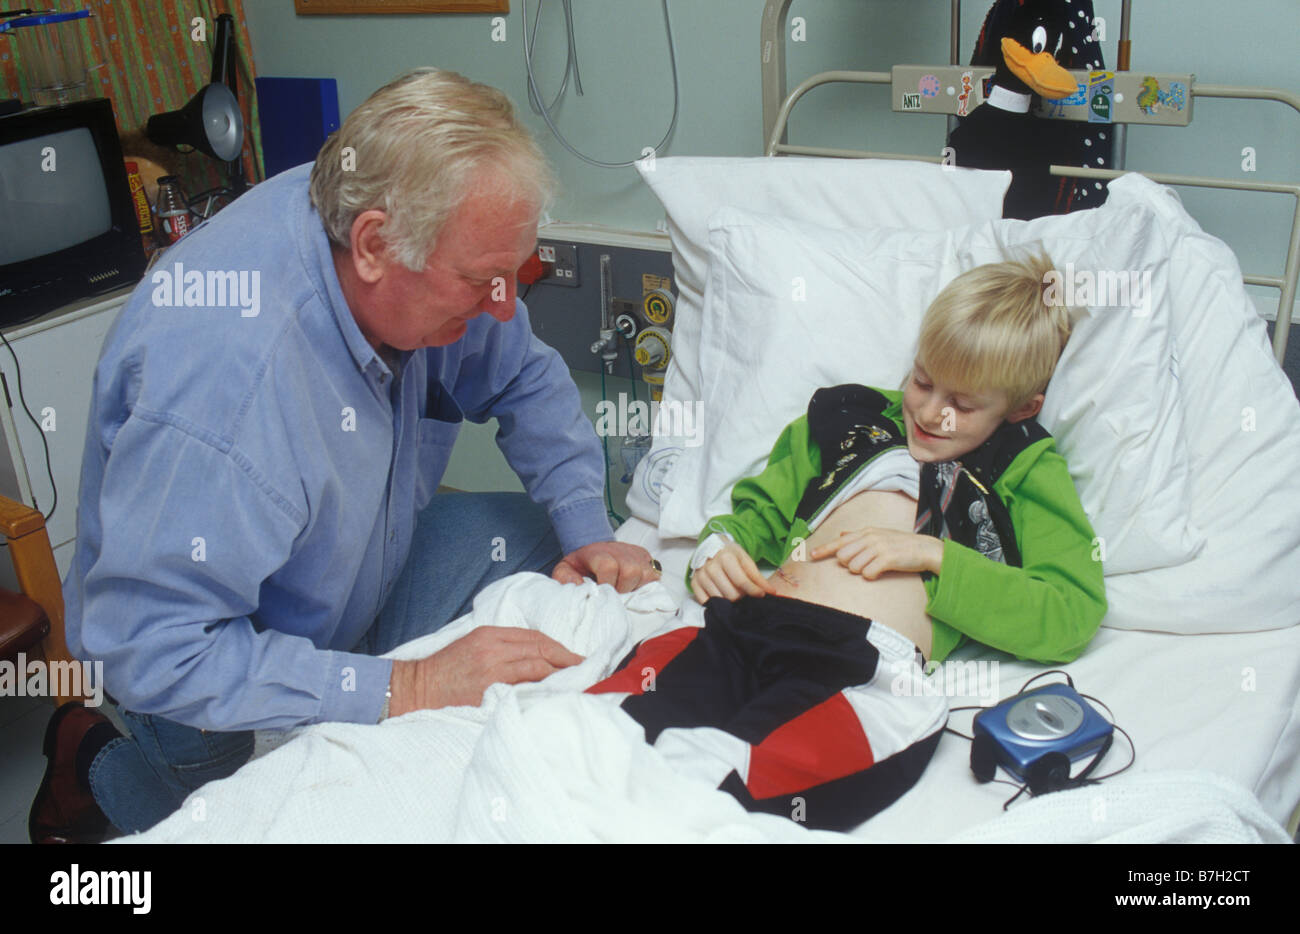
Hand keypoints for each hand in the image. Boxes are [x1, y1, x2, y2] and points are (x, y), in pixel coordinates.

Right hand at [388, 626, 583, 713]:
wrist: (415, 688)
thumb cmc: (445, 670)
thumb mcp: (473, 646)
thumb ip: (502, 648)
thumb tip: (536, 657)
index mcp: (491, 634)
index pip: (536, 638)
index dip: (561, 648)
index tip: (577, 658)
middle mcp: (494, 647)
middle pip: (541, 649)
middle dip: (567, 660)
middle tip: (586, 670)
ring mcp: (491, 668)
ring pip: (536, 666)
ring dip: (560, 674)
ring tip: (577, 682)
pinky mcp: (487, 688)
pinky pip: (522, 687)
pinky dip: (541, 689)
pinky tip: (554, 695)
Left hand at [550, 540, 660, 592]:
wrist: (592, 546)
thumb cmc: (579, 564)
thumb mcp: (564, 570)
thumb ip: (566, 580)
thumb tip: (581, 589)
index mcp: (598, 552)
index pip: (608, 565)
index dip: (606, 583)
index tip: (600, 591)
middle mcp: (620, 550)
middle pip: (630, 571)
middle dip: (621, 588)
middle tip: (612, 593)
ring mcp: (635, 553)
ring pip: (644, 573)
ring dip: (633, 587)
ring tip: (622, 589)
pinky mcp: (646, 558)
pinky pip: (654, 575)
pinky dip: (645, 584)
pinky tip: (633, 585)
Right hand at [690, 543, 779, 603]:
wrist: (711, 547)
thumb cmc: (731, 555)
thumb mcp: (746, 560)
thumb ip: (758, 577)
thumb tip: (772, 592)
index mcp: (725, 558)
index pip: (741, 581)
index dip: (754, 591)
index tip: (762, 595)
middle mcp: (711, 567)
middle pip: (731, 594)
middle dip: (742, 597)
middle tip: (746, 594)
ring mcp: (701, 576)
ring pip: (720, 600)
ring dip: (730, 601)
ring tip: (735, 594)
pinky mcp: (694, 584)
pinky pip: (707, 602)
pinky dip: (717, 603)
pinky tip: (723, 596)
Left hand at [809, 528, 942, 579]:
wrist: (924, 549)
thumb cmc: (900, 544)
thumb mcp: (879, 535)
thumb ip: (859, 536)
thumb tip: (842, 533)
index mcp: (866, 532)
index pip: (840, 541)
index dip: (824, 549)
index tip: (812, 555)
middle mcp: (870, 537)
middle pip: (843, 557)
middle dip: (849, 565)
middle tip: (865, 564)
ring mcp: (879, 547)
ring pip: (854, 567)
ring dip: (862, 571)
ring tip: (875, 567)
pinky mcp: (887, 558)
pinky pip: (868, 573)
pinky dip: (872, 576)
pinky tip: (880, 572)